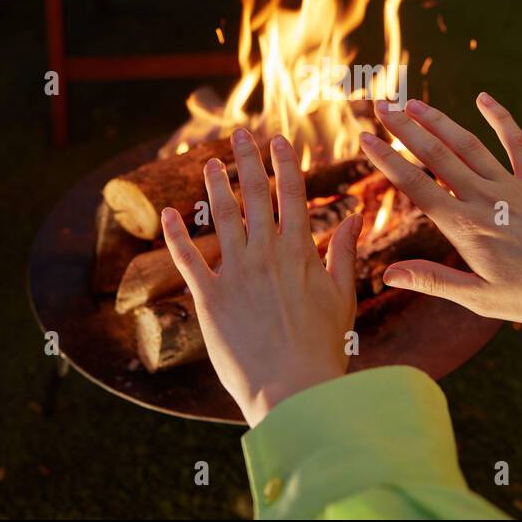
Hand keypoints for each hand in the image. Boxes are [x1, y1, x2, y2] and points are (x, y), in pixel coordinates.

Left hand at [161, 129, 362, 426]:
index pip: (291, 195)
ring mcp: (235, 273)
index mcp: (299, 251)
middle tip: (240, 134)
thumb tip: (354, 218)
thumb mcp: (342, 296)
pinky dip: (175, 235)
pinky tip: (167, 214)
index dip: (284, 163)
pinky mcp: (209, 298)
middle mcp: (265, 253)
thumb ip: (345, 254)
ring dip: (214, 186)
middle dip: (247, 160)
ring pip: (221, 217)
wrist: (293, 387)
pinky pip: (187, 259)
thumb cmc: (323, 347)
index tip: (278, 140)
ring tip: (209, 163)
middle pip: (254, 195)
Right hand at [359, 94, 521, 328]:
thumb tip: (388, 274)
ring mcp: (515, 186)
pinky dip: (500, 119)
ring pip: (468, 145)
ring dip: (440, 121)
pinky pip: (517, 143)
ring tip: (414, 102)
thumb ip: (435, 281)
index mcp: (466, 228)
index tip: (365, 138)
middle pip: (437, 155)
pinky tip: (484, 99)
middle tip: (380, 104)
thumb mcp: (484, 300)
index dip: (387, 160)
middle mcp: (486, 199)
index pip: (416, 186)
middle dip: (405, 128)